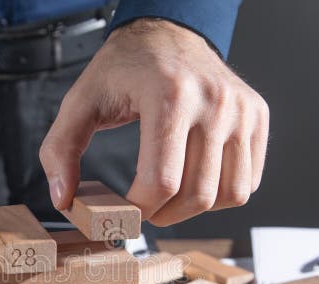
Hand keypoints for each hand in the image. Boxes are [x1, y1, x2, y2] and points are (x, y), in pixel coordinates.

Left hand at [40, 19, 268, 225]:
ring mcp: (241, 110)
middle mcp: (213, 102)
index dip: (139, 210)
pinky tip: (196, 179)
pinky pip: (248, 180)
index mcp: (169, 96)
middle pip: (197, 194)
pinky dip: (222, 194)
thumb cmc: (125, 67)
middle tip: (146, 209)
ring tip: (171, 196)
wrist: (167, 32)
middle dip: (165, 216)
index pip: (162, 182)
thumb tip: (64, 199)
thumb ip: (61, 150)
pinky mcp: (257, 117)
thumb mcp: (81, 102)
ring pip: (228, 194)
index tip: (125, 209)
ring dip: (195, 210)